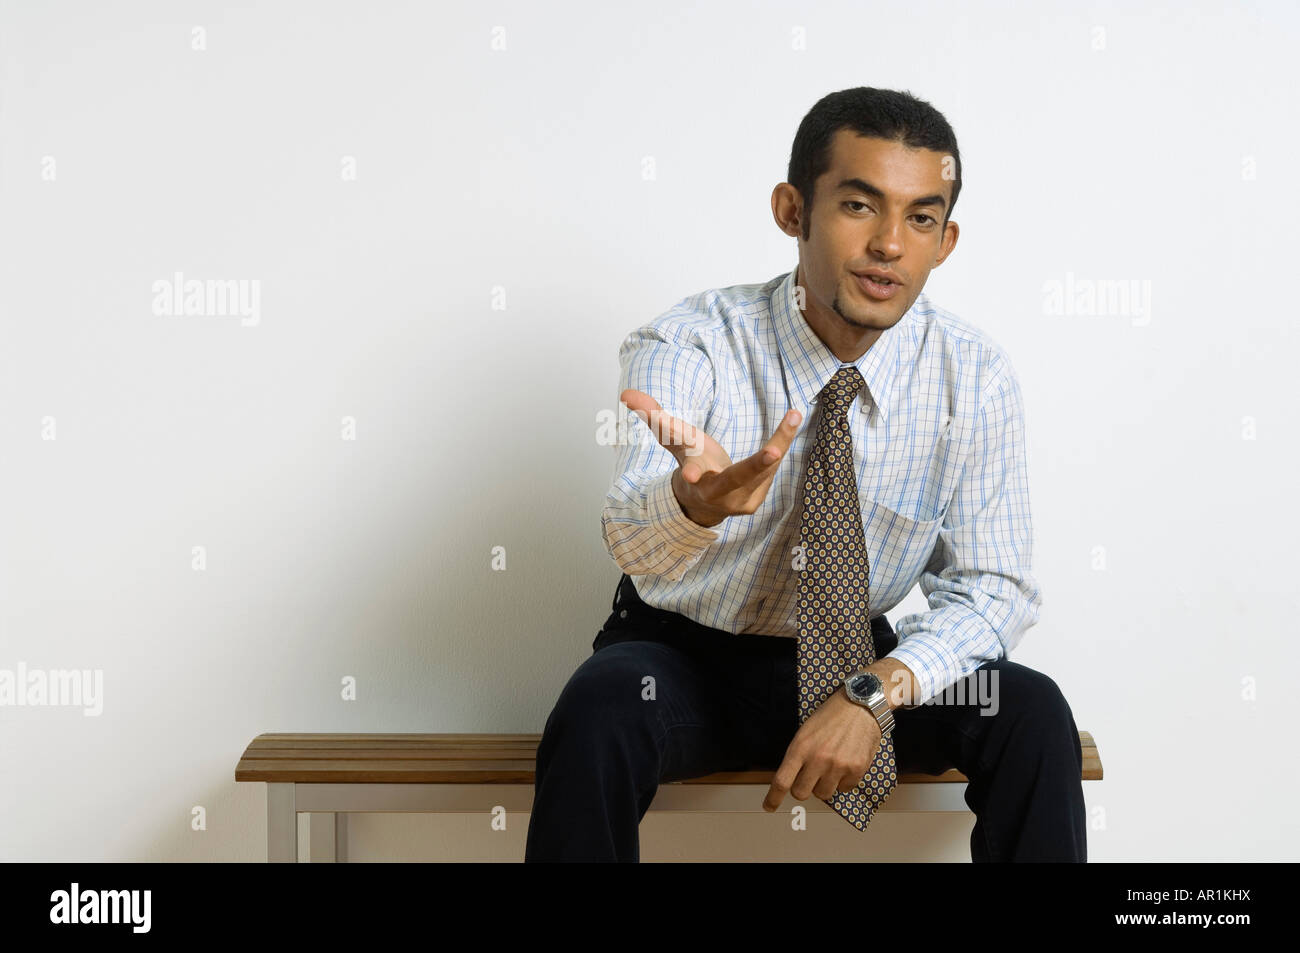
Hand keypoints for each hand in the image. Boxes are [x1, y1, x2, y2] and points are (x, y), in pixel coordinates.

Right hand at [620, 388, 801, 527]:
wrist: (705, 501)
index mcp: (692, 480)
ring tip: (794, 414)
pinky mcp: (757, 499)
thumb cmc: (690, 462)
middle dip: (756, 464)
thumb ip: (654, 417)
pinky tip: (789, 423)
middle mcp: (717, 495)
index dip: (688, 472)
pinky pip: (772, 469)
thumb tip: (626, 394)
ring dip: (780, 441)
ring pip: (763, 468)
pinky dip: (781, 444)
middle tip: (773, 450)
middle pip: (738, 477)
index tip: (687, 474)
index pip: (689, 474)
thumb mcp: (673, 440)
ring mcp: (740, 501)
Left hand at [762, 689, 881, 811]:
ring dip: (824, 786)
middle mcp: (818, 759)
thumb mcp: (806, 731)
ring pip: (823, 794)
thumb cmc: (832, 715)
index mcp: (800, 747)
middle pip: (801, 793)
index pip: (782, 780)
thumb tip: (793, 778)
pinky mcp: (856, 770)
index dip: (773, 798)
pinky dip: (843, 782)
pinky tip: (845, 764)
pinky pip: (845, 789)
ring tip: (830, 766)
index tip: (768, 806)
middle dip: (803, 788)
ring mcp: (838, 766)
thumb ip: (799, 755)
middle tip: (810, 777)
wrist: (861, 704)